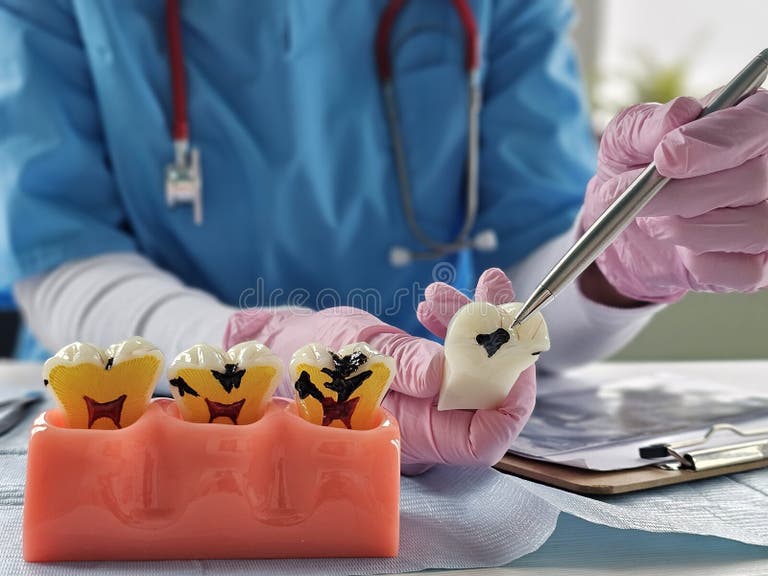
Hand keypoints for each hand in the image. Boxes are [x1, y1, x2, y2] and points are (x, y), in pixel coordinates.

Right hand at [223, 268, 534, 473]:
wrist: (277, 351)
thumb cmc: (302, 360)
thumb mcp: (346, 353)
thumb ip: (395, 363)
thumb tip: (439, 372)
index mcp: (411, 433)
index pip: (484, 437)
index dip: (510, 398)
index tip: (514, 346)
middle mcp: (426, 424)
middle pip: (488, 395)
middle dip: (496, 340)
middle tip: (489, 292)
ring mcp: (425, 402)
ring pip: (475, 370)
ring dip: (474, 324)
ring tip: (444, 292)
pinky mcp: (421, 379)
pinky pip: (455, 355)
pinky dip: (456, 323)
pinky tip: (435, 301)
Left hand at [583, 91, 767, 302]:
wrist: (629, 222)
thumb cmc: (635, 167)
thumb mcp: (625, 139)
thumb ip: (646, 124)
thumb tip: (679, 116)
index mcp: (751, 119)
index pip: (755, 125)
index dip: (714, 144)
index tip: (666, 159)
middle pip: (755, 179)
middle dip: (685, 194)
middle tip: (641, 199)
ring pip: (753, 227)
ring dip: (687, 228)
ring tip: (654, 219)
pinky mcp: (765, 263)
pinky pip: (743, 269)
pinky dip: (701, 263)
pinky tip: (682, 249)